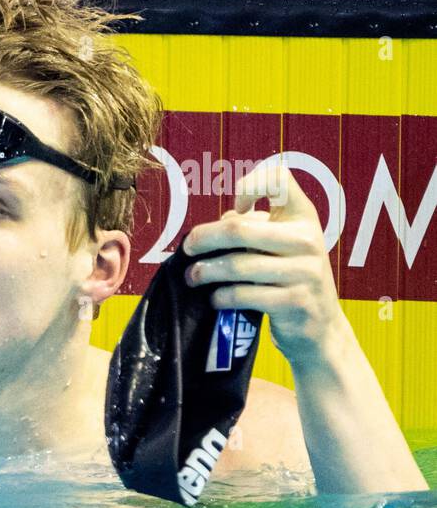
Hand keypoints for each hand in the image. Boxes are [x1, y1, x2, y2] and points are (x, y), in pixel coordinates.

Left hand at [181, 164, 348, 367]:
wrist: (321, 327)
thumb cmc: (291, 279)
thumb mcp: (283, 246)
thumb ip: (254, 229)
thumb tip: (220, 222)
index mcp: (303, 217)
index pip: (279, 181)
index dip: (250, 186)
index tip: (237, 208)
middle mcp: (307, 240)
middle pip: (238, 229)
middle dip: (203, 238)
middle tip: (188, 248)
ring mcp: (304, 272)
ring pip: (236, 265)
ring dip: (205, 271)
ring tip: (193, 276)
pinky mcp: (294, 302)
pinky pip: (242, 295)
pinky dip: (220, 296)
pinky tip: (214, 298)